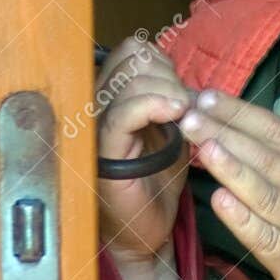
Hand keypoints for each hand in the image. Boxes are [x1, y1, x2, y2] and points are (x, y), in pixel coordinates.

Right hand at [94, 34, 193, 264]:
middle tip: (182, 109)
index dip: (162, 62)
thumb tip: (185, 80)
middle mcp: (95, 104)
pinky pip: (125, 113)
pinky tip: (175, 115)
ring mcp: (95, 125)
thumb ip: (172, 98)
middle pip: (131, 58)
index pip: (132, 50)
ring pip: (131, 80)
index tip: (179, 92)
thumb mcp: (171, 129)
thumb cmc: (157, 180)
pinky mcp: (102, 150)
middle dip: (167, 76)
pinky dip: (155, 106)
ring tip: (182, 118)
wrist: (149, 229)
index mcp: (109, 95)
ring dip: (168, 92)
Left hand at [187, 88, 279, 279]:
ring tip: (202, 148)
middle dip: (226, 134)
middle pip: (266, 158)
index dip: (244, 114)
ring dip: (232, 170)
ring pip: (265, 194)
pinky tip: (219, 202)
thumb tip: (265, 121)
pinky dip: (244, 221)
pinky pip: (267, 240)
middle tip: (187, 116)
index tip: (206, 97)